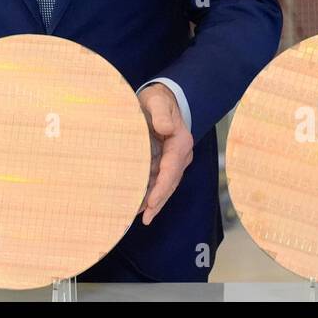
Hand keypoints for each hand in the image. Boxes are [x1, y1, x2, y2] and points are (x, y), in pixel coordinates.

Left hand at [137, 84, 192, 224]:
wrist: (162, 98)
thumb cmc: (158, 99)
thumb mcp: (157, 101)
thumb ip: (160, 113)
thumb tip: (166, 128)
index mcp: (180, 142)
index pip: (172, 169)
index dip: (161, 187)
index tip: (151, 202)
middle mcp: (180, 155)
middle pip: (170, 182)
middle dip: (158, 201)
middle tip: (145, 218)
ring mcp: (173, 160)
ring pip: (164, 185)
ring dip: (153, 201)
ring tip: (137, 215)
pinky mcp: (164, 162)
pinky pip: (158, 181)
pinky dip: (149, 193)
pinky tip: (137, 204)